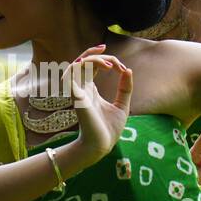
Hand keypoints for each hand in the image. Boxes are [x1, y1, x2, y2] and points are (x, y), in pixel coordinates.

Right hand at [67, 45, 132, 170]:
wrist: (101, 146)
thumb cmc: (109, 129)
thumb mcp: (122, 105)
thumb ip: (125, 88)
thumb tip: (128, 70)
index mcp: (89, 89)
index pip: (90, 65)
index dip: (104, 59)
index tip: (122, 68)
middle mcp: (81, 88)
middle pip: (83, 60)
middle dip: (98, 54)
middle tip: (116, 62)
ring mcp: (77, 91)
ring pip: (77, 63)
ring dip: (93, 58)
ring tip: (110, 65)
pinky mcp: (76, 95)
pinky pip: (72, 73)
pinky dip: (86, 64)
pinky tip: (104, 67)